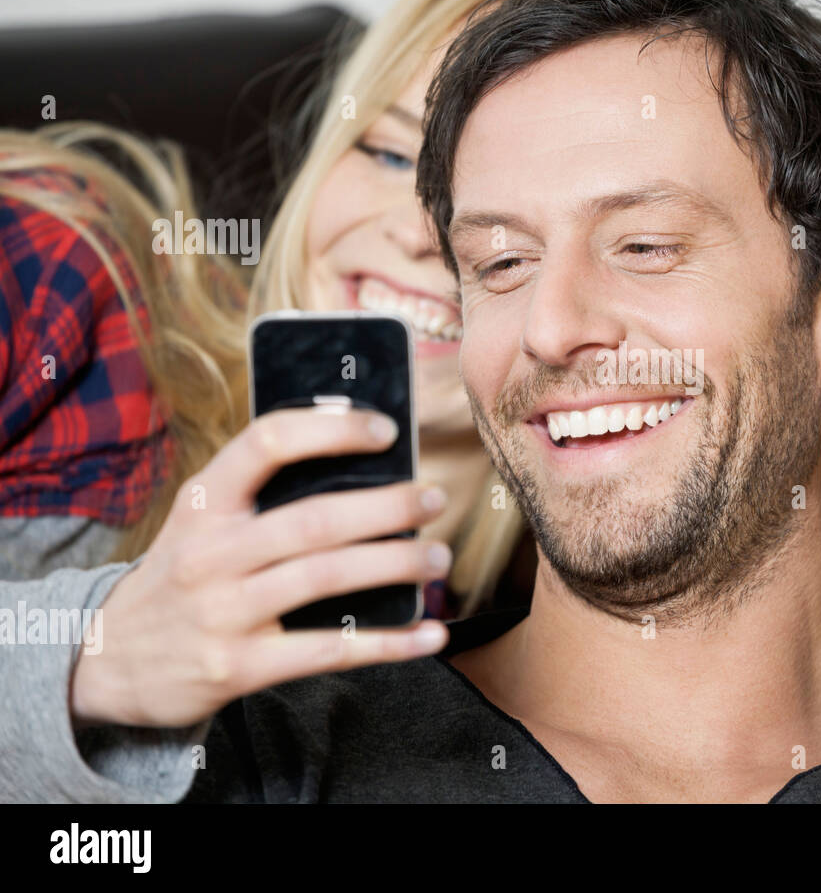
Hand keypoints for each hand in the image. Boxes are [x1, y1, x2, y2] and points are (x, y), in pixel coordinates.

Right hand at [70, 408, 451, 728]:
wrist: (107, 662)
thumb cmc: (180, 578)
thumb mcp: (200, 524)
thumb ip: (260, 497)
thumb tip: (364, 469)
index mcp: (204, 503)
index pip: (267, 443)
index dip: (332, 430)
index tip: (385, 429)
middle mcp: (210, 553)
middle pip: (316, 519)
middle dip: (388, 506)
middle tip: (433, 500)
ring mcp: (223, 612)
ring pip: (329, 578)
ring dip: (397, 565)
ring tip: (437, 559)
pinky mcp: (240, 667)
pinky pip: (330, 650)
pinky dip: (389, 643)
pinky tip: (429, 634)